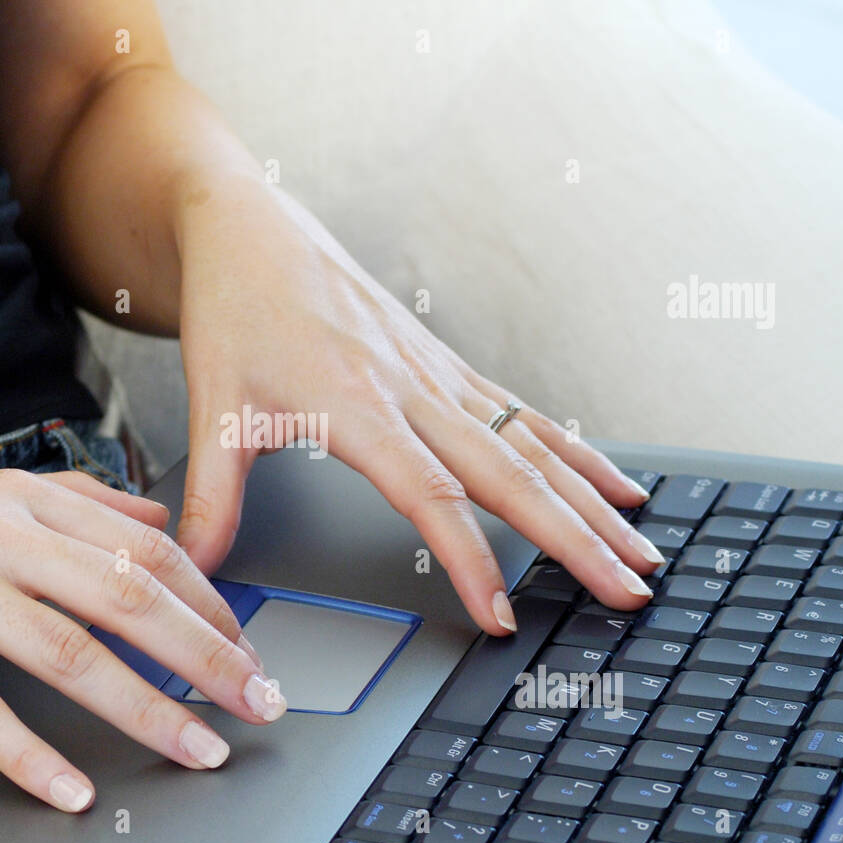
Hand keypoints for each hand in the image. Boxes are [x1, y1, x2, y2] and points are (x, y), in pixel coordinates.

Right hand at [0, 465, 285, 809]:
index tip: (250, 646)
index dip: (210, 603)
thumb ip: (76, 503)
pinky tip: (74, 792)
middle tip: (260, 701)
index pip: (147, 550)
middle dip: (209, 656)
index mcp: (26, 500)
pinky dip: (31, 756)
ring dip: (149, 710)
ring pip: (72, 654)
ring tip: (202, 748)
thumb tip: (156, 521)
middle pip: (130, 599)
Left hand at [173, 175, 662, 632]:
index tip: (501, 615)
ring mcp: (441, 375)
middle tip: (626, 594)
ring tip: (644, 553)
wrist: (250, 226)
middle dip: (576, 540)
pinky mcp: (449, 365)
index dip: (469, 558)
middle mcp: (414, 389)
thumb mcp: (213, 408)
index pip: (430, 496)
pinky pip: (529, 415)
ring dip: (594, 502)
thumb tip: (198, 568)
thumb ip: (211, 497)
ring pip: (535, 446)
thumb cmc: (234, 310)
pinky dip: (579, 455)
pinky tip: (620, 485)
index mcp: (358, 404)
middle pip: (512, 474)